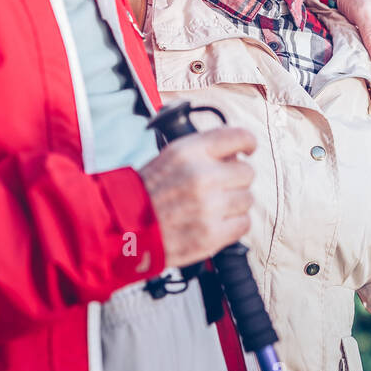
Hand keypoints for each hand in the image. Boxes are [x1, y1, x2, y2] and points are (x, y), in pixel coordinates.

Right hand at [139, 126, 255, 267]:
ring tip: (211, 207)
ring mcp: (209, 207)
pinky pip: (244, 223)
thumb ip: (203, 151)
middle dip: (235, 179)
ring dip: (234, 203)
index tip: (248, 149)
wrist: (122, 228)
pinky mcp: (211, 234)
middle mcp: (202, 176)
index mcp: (190, 151)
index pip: (238, 136)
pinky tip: (215, 222)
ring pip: (247, 199)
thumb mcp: (170, 157)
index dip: (248, 143)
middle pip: (247, 172)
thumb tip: (237, 153)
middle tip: (218, 187)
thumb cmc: (146, 192)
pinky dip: (233, 224)